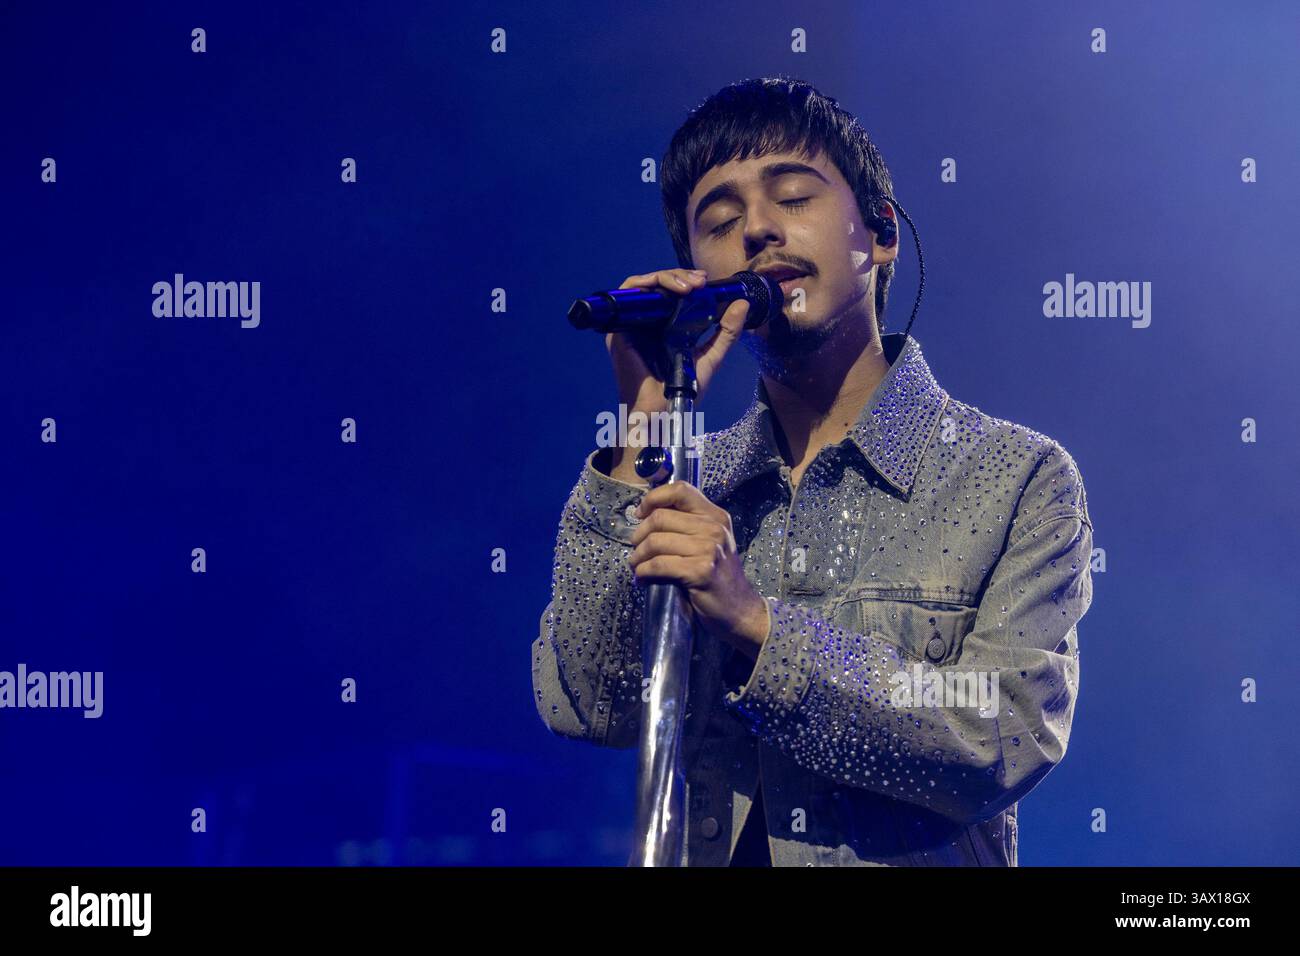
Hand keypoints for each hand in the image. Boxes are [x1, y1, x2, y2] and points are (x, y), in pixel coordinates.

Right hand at [605, 267, 750, 416]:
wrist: (662, 411)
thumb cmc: (682, 390)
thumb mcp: (711, 356)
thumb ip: (726, 332)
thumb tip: (742, 303)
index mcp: (663, 326)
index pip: (672, 293)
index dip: (687, 281)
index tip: (706, 281)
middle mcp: (646, 322)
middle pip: (659, 285)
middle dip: (680, 276)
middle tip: (700, 282)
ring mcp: (631, 323)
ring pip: (644, 285)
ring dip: (666, 277)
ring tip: (688, 286)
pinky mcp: (619, 327)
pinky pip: (626, 295)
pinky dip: (643, 283)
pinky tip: (662, 285)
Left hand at [626, 480, 770, 657]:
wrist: (739, 610)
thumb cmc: (718, 577)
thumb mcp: (710, 543)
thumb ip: (687, 525)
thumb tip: (646, 515)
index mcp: (716, 516)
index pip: (680, 490)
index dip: (654, 499)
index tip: (641, 514)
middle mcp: (715, 528)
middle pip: (661, 517)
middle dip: (639, 535)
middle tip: (636, 550)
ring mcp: (709, 549)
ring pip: (656, 541)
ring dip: (638, 557)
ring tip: (637, 566)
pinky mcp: (701, 571)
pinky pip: (659, 565)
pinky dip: (644, 572)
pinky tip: (642, 578)